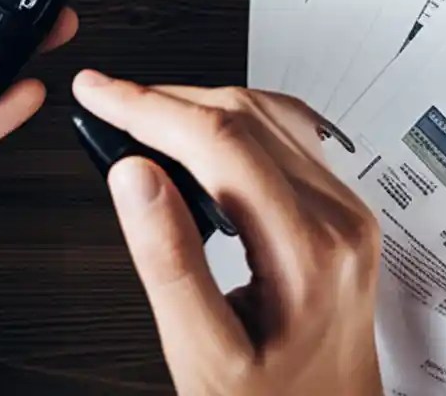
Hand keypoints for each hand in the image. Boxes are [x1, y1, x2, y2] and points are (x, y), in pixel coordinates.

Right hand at [72, 73, 383, 394]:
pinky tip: (201, 133)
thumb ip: (169, 261)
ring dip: (200, 105)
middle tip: (108, 102)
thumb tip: (134, 177)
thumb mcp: (203, 352)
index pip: (222, 144)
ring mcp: (346, 214)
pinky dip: (234, 124)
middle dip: (167, 100)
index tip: (99, 93)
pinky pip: (289, 140)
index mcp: (308, 253)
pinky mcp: (342, 214)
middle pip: (248, 118)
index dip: (149, 109)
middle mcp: (339, 221)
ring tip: (142, 117)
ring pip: (270, 117)